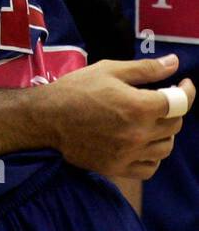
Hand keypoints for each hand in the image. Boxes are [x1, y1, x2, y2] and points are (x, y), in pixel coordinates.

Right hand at [48, 55, 193, 178]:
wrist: (45, 118)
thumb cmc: (75, 89)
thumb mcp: (108, 70)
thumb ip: (145, 68)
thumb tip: (174, 63)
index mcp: (139, 106)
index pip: (180, 102)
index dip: (187, 91)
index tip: (184, 84)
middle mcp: (140, 133)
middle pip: (175, 124)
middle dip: (171, 109)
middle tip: (158, 100)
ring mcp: (130, 153)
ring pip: (166, 147)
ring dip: (164, 133)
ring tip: (149, 122)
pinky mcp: (118, 167)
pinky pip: (150, 167)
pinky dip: (152, 156)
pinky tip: (141, 143)